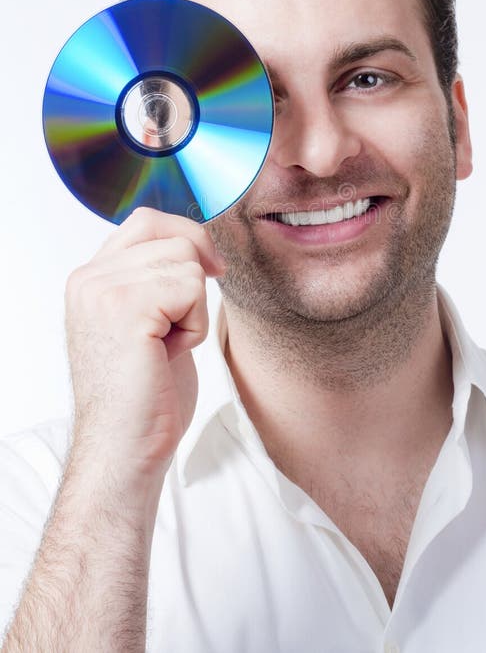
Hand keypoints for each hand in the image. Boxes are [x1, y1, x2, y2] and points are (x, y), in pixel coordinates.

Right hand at [64, 207, 225, 481]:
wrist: (125, 449)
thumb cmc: (145, 396)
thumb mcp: (149, 323)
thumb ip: (156, 278)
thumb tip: (199, 242)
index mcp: (91, 278)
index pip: (148, 220)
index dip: (189, 238)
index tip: (210, 271)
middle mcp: (90, 277)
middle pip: (175, 236)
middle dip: (196, 280)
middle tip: (180, 327)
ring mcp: (103, 289)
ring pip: (188, 261)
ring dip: (195, 309)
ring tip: (166, 347)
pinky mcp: (126, 306)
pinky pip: (193, 287)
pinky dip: (196, 325)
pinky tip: (169, 354)